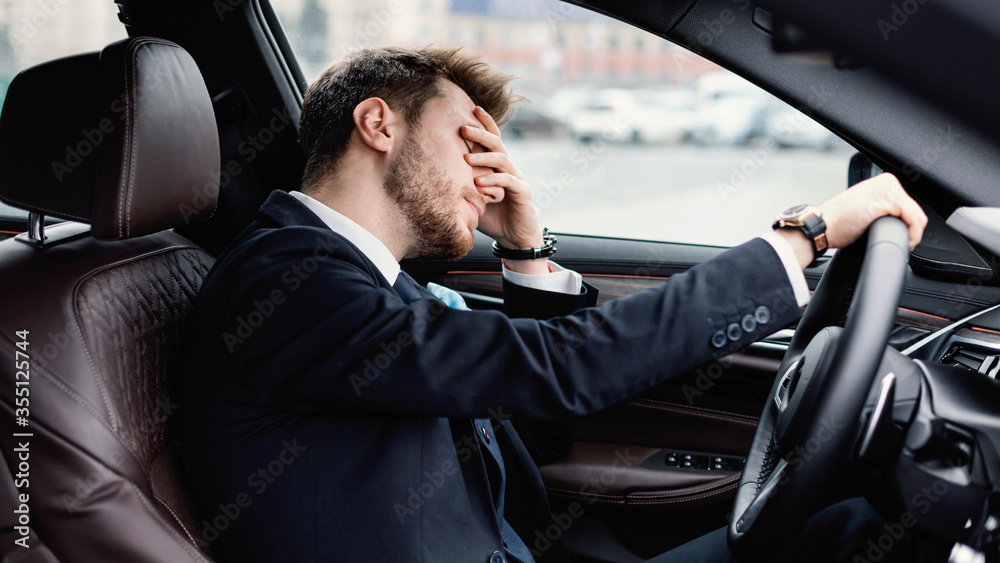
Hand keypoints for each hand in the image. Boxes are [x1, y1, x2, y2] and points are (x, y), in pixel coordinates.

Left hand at [462, 106, 547, 274]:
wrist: (516, 238)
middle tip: (463, 127)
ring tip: (466, 157)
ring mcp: (517, 179)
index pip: (493, 139)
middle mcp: (510, 168)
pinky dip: (494, 180)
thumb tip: (436, 176)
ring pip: (503, 159)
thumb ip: (462, 186)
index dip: (485, 123)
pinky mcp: (523, 193)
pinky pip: (509, 181)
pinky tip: (480, 182)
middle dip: (480, 133)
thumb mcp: (474, 199)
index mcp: (499, 167)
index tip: (472, 109)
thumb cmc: (494, 218)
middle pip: (497, 144)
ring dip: (483, 156)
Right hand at [777, 172, 927, 268]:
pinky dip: (912, 236)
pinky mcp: (886, 203)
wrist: (821, 227)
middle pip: (915, 210)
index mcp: (883, 181)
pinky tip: (903, 243)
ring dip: (913, 235)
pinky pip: (912, 221)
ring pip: (917, 217)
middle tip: (900, 243)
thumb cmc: (837, 223)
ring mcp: (887, 191)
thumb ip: (882, 207)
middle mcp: (888, 181)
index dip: (908, 224)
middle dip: (911, 230)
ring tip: (902, 245)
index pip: (909, 204)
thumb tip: (902, 221)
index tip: (900, 236)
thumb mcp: (865, 208)